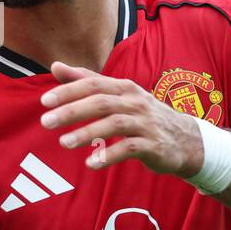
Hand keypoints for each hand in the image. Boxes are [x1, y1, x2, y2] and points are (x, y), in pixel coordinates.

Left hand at [40, 61, 203, 175]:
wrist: (185, 139)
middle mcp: (135, 102)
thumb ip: (86, 80)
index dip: (69, 90)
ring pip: (114, 124)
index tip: (45, 101)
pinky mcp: (153, 145)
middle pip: (101, 102)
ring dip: (87, 133)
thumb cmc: (143, 115)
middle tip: (46, 122)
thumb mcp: (118, 95)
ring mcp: (145, 123)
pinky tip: (91, 163)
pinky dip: (109, 155)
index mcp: (124, 88)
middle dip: (72, 111)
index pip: (93, 83)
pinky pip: (129, 148)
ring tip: (63, 143)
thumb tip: (55, 66)